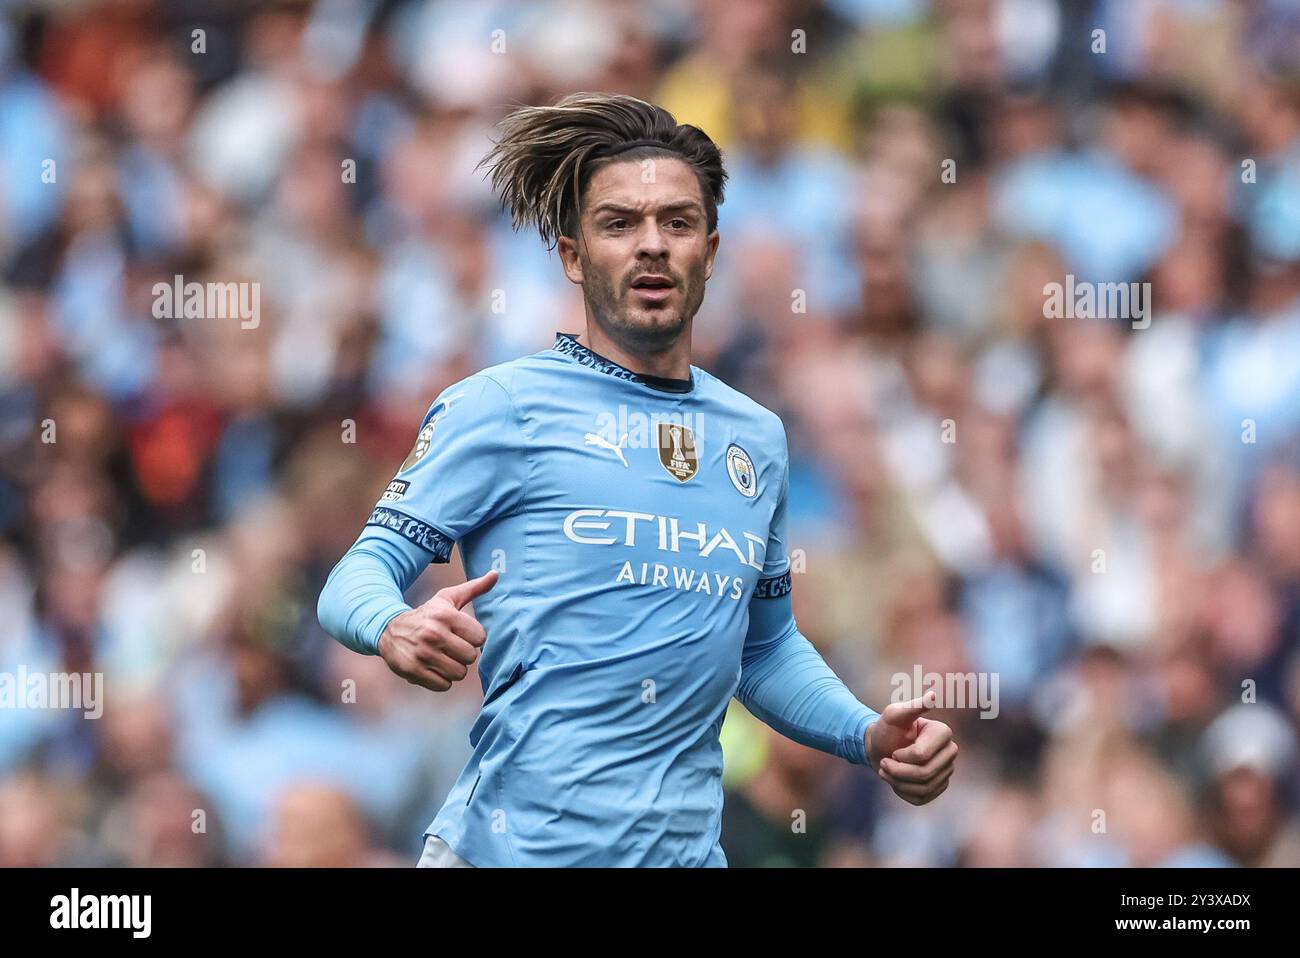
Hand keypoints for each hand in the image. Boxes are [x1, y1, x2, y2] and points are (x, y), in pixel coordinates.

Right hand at [378, 569, 498, 691]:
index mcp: (445, 615)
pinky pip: (443, 685)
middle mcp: (434, 634)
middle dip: (463, 654)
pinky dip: (440, 680)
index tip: (461, 635)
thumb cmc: (427, 614)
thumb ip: (474, 588)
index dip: (472, 638)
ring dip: (453, 668)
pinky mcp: (413, 671)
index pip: (480, 638)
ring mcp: (423, 653)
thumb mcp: (447, 598)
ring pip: (459, 673)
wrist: (389, 629)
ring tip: (441, 658)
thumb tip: (496, 574)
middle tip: (450, 647)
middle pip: (471, 657)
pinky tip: (431, 668)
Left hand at [865, 695, 957, 805]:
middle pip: (925, 773)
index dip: (902, 756)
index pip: (922, 755)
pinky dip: (902, 792)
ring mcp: (946, 771)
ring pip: (923, 788)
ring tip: (886, 770)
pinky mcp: (939, 787)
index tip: (893, 749)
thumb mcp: (894, 715)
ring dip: (897, 782)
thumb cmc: (886, 729)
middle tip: (884, 762)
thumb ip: (912, 707)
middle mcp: (950, 752)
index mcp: (943, 733)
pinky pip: (922, 798)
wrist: (880, 748)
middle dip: (898, 771)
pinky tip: (895, 781)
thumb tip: (932, 696)